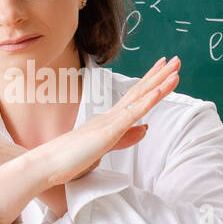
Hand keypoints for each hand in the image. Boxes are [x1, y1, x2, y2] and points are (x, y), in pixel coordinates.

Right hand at [34, 56, 179, 187]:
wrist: (47, 164)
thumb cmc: (71, 159)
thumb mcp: (105, 146)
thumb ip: (126, 137)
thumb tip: (146, 128)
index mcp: (109, 119)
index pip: (134, 97)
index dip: (151, 82)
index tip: (163, 69)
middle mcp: (111, 115)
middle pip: (139, 91)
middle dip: (159, 75)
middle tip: (175, 60)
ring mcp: (110, 121)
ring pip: (139, 98)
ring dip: (159, 82)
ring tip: (175, 68)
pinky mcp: (109, 131)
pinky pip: (131, 114)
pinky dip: (146, 100)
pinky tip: (159, 90)